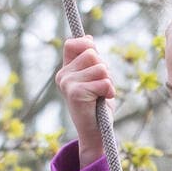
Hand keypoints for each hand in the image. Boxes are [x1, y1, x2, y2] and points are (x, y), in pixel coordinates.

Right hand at [57, 36, 117, 161]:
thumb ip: (90, 60)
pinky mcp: (76, 93)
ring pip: (100, 67)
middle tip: (100, 87)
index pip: (74, 44)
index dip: (88, 47)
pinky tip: (103, 100)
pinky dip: (109, 91)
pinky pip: (104, 81)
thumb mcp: (94, 77)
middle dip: (104, 69)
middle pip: (92, 54)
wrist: (95, 132)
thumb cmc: (97, 105)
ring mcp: (67, 84)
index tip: (95, 61)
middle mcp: (62, 76)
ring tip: (101, 94)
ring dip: (108, 81)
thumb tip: (88, 38)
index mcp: (65, 70)